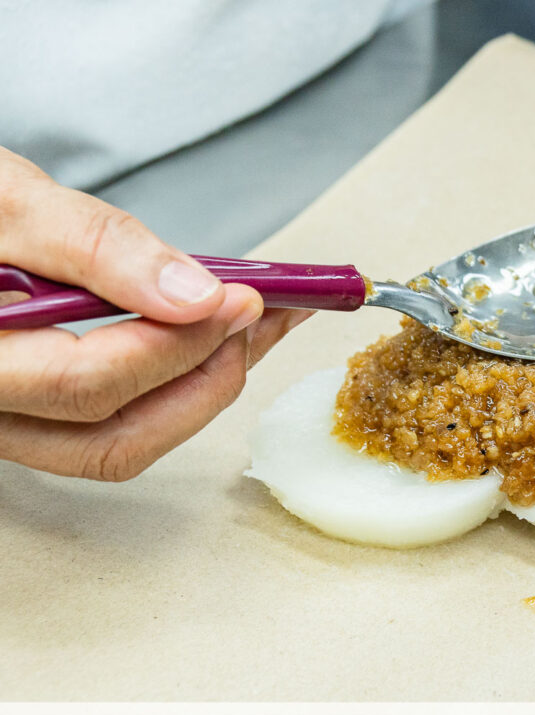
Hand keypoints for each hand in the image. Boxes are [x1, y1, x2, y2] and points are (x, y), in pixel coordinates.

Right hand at [0, 147, 310, 480]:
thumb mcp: (11, 200)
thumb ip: (94, 245)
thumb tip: (193, 296)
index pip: (80, 384)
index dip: (173, 347)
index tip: (238, 299)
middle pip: (113, 438)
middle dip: (205, 377)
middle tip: (258, 315)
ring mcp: (13, 421)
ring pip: (122, 443)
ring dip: (204, 388)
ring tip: (253, 325)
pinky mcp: (41, 413)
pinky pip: (120, 422)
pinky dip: (182, 383)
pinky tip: (219, 334)